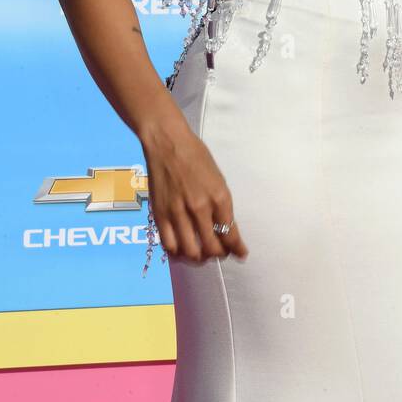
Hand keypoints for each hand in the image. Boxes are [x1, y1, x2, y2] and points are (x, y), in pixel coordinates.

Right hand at [142, 120, 248, 264]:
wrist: (168, 143)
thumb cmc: (196, 156)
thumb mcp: (218, 179)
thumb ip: (222, 205)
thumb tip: (226, 227)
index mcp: (219, 197)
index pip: (231, 233)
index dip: (237, 249)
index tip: (241, 254)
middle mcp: (200, 208)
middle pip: (212, 247)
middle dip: (219, 255)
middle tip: (221, 254)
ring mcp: (178, 213)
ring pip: (190, 251)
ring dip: (199, 258)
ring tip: (202, 255)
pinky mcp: (160, 215)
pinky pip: (169, 245)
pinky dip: (178, 253)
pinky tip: (183, 251)